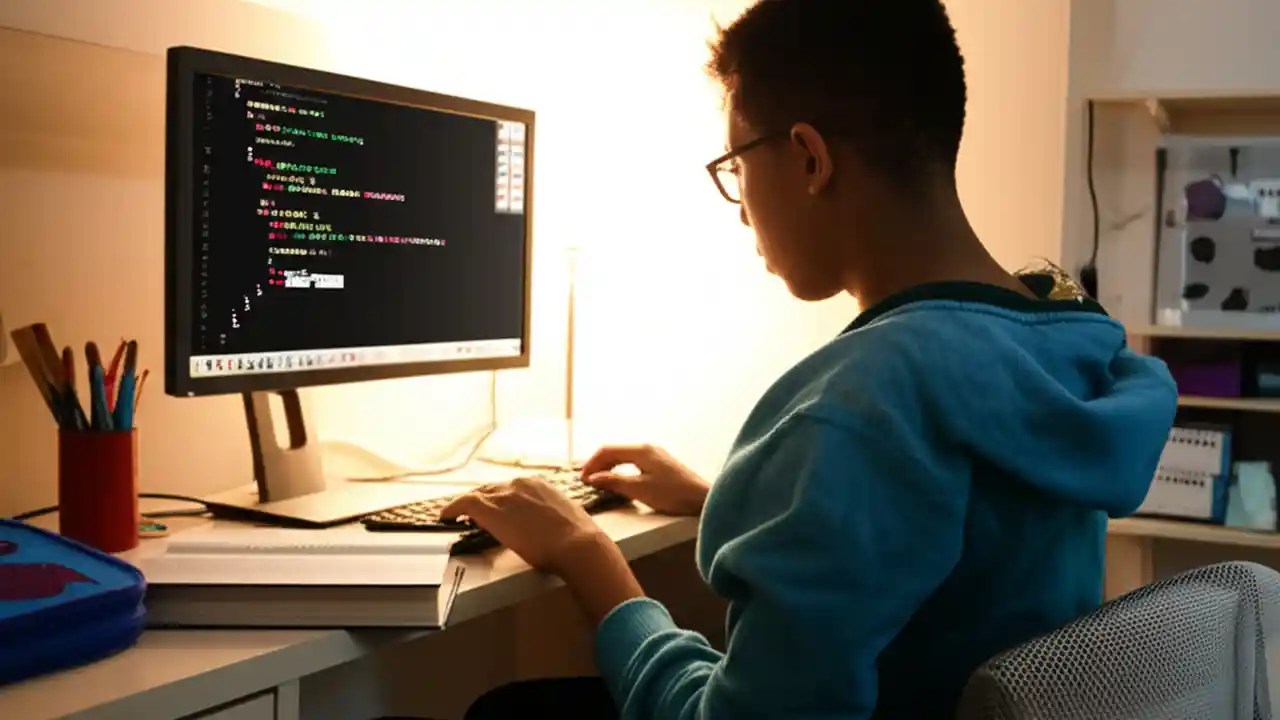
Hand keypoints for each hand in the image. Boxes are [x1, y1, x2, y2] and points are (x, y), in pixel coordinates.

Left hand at [439, 476, 601, 574]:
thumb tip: (547, 526)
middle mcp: (520, 484)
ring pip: (477, 495)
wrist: (576, 544)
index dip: (499, 499)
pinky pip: (464, 504)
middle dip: (482, 501)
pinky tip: (446, 517)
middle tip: (473, 515)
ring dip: (468, 506)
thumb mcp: (564, 518)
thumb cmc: (577, 538)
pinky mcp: (490, 510)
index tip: (495, 508)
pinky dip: (452, 509)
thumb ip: (550, 516)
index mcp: (539, 484)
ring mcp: (504, 495)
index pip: (510, 488)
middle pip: (492, 489)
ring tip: (457, 515)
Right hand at [581, 444, 709, 515]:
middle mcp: (647, 448)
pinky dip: (620, 469)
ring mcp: (655, 455)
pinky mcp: (660, 464)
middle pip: (615, 451)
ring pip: (624, 456)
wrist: (701, 499)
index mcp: (641, 450)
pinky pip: (633, 462)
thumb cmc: (672, 494)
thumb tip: (592, 478)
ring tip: (598, 481)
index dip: (592, 464)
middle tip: (586, 481)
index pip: (607, 450)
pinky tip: (618, 480)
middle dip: (598, 464)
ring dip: (609, 467)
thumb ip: (614, 482)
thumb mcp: (639, 489)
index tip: (582, 479)